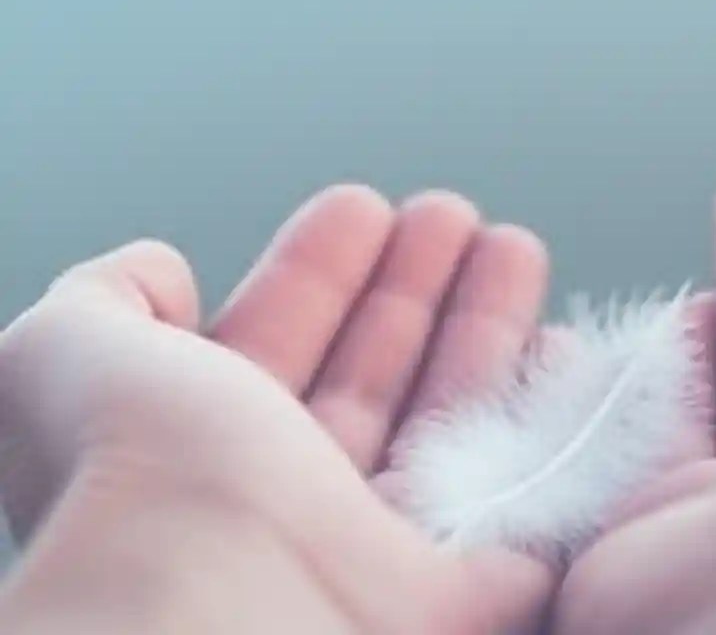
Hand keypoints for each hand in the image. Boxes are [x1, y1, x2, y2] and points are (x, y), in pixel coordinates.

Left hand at [0, 186, 553, 633]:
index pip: (275, 347)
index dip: (317, 274)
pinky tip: (562, 349)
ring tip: (511, 243)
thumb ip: (101, 302)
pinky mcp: (471, 584)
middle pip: (372, 372)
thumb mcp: (63, 356)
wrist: (236, 607)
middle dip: (413, 284)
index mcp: (202, 456)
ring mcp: (387, 545)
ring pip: (447, 416)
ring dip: (482, 322)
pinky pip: (522, 489)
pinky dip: (548, 418)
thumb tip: (159, 271)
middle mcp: (296, 506)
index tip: (362, 209)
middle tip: (451, 215)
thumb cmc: (146, 487)